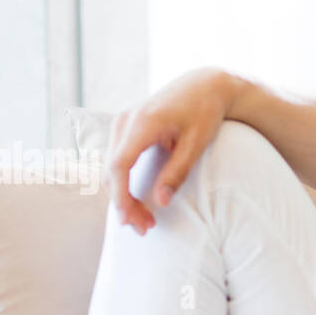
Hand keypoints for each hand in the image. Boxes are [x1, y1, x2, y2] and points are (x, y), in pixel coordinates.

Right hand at [106, 67, 235, 234]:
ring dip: (122, 196)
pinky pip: (116, 160)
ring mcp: (121, 122)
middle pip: (111, 170)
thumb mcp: (197, 143)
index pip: (119, 165)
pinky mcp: (124, 127)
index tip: (130, 220)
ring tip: (144, 221)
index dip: (121, 196)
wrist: (203, 84)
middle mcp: (124, 120)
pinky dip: (123, 183)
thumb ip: (178, 171)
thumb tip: (160, 202)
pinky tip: (138, 202)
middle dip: (124, 203)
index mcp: (142, 122)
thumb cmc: (204, 112)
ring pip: (110, 167)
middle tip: (144, 229)